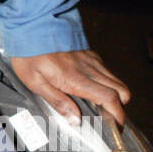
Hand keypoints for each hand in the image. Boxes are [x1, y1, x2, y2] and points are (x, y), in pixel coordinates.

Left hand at [10, 49, 130, 126]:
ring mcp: (91, 60)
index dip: (118, 114)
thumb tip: (74, 119)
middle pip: (121, 91)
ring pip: (116, 81)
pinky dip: (107, 82)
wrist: (31, 26)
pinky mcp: (90, 54)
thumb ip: (57, 101)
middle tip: (111, 119)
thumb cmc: (31, 53)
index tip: (117, 126)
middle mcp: (89, 69)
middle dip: (121, 108)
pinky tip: (93, 88)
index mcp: (76, 79)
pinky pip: (106, 71)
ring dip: (116, 95)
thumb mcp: (35, 82)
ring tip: (103, 106)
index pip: (109, 98)